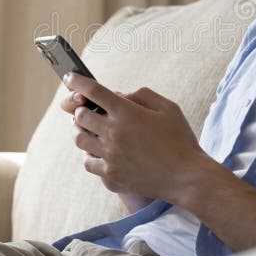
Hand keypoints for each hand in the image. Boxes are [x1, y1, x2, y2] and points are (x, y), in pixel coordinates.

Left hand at [61, 72, 210, 203]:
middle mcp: (113, 134)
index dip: (77, 80)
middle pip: (80, 116)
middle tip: (87, 109)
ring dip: (82, 132)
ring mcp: (110, 157)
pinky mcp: (111, 177)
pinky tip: (102, 153)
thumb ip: (141, 95)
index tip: (69, 77)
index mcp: (126, 113)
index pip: (92, 91)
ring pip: (80, 140)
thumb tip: (118, 95)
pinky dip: (92, 155)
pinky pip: (89, 163)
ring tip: (92, 130)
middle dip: (81, 109)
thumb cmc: (180, 139)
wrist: (186, 177)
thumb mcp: (168, 107)